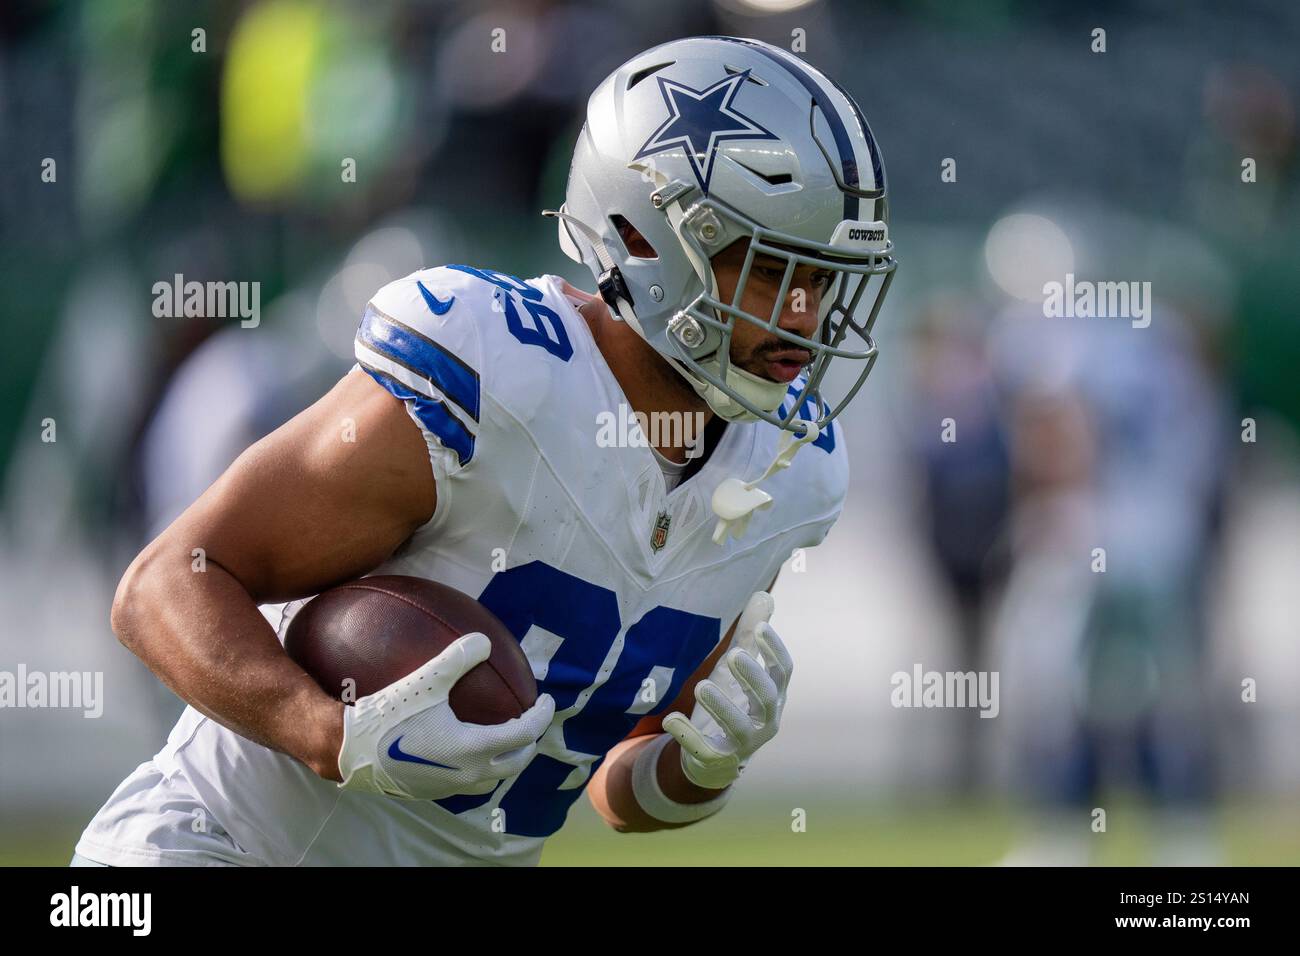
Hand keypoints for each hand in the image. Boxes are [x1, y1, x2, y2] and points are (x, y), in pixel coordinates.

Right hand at [337, 632, 554, 799]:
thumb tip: (484, 640)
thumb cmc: (386, 717)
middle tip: (530, 721)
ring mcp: (449, 787)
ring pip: (491, 778)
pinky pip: (467, 781)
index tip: (546, 700)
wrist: (348, 752)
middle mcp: (467, 774)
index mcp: (473, 749)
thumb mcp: (423, 682)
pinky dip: (479, 764)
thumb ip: (456, 659)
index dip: (541, 716)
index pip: (524, 734)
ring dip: (505, 758)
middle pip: (515, 763)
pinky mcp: (430, 791)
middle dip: (529, 743)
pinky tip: (463, 746)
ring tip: (504, 737)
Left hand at [661, 591, 791, 790]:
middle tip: (733, 654)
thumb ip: (751, 636)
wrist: (718, 755)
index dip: (774, 650)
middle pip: (766, 698)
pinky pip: (704, 750)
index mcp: (773, 695)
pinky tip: (670, 718)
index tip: (761, 628)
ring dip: (721, 706)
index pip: (783, 672)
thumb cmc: (734, 701)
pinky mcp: (718, 759)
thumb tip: (764, 594)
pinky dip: (687, 735)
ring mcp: (743, 743)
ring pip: (738, 727)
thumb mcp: (740, 668)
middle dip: (752, 676)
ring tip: (700, 686)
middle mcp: (765, 720)